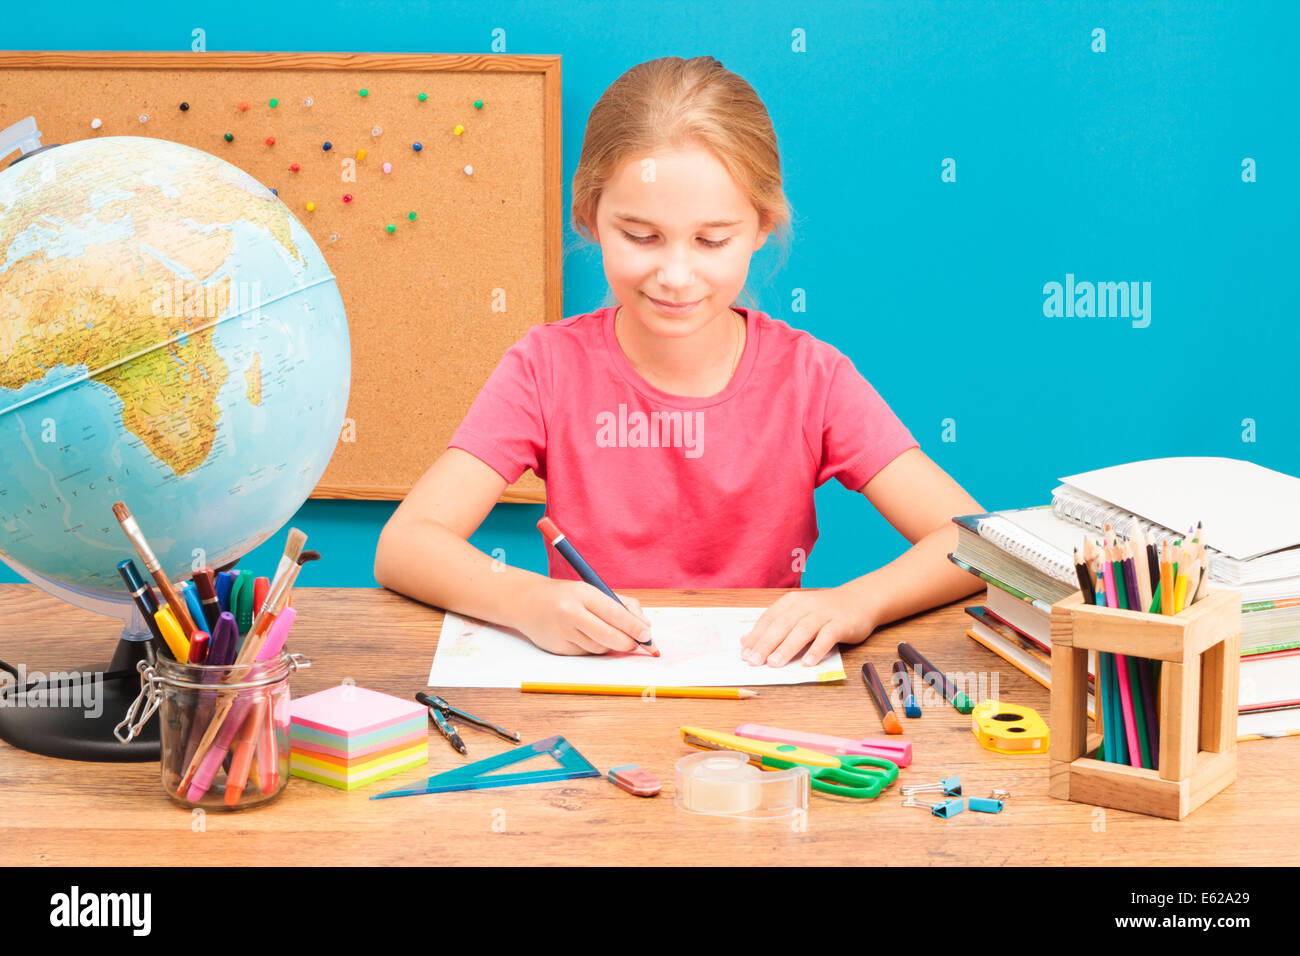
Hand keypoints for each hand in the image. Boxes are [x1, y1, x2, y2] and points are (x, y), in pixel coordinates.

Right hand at [518, 578, 651, 655]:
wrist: (527, 602)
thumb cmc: (566, 595)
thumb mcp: (591, 590)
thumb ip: (620, 605)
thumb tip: (645, 625)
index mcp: (582, 593)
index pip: (615, 613)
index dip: (634, 627)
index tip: (647, 635)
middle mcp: (570, 613)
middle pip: (609, 636)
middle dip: (627, 643)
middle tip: (636, 643)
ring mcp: (562, 632)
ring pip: (599, 648)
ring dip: (609, 645)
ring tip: (603, 632)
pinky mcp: (557, 648)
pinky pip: (586, 654)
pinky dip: (592, 648)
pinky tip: (585, 636)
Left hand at [740, 587, 875, 666]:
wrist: (859, 600)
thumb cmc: (823, 611)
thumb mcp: (797, 613)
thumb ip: (775, 625)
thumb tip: (746, 641)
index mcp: (791, 602)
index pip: (769, 618)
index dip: (756, 636)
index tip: (744, 653)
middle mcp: (806, 605)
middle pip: (783, 625)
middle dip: (766, 644)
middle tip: (754, 661)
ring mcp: (824, 613)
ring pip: (802, 630)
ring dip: (787, 647)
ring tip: (774, 663)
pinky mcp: (841, 623)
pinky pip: (827, 637)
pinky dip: (817, 650)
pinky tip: (808, 663)